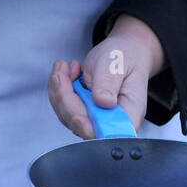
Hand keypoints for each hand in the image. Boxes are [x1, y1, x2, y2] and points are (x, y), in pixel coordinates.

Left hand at [47, 15, 166, 139]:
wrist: (121, 52)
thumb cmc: (124, 58)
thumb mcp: (117, 64)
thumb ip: (108, 82)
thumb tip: (103, 102)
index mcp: (128, 114)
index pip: (109, 134)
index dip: (91, 130)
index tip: (78, 117)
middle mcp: (111, 122)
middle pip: (82, 125)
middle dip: (66, 99)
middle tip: (62, 73)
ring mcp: (94, 118)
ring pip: (67, 116)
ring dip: (59, 90)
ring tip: (64, 67)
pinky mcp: (82, 111)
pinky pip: (62, 106)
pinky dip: (58, 87)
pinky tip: (66, 71)